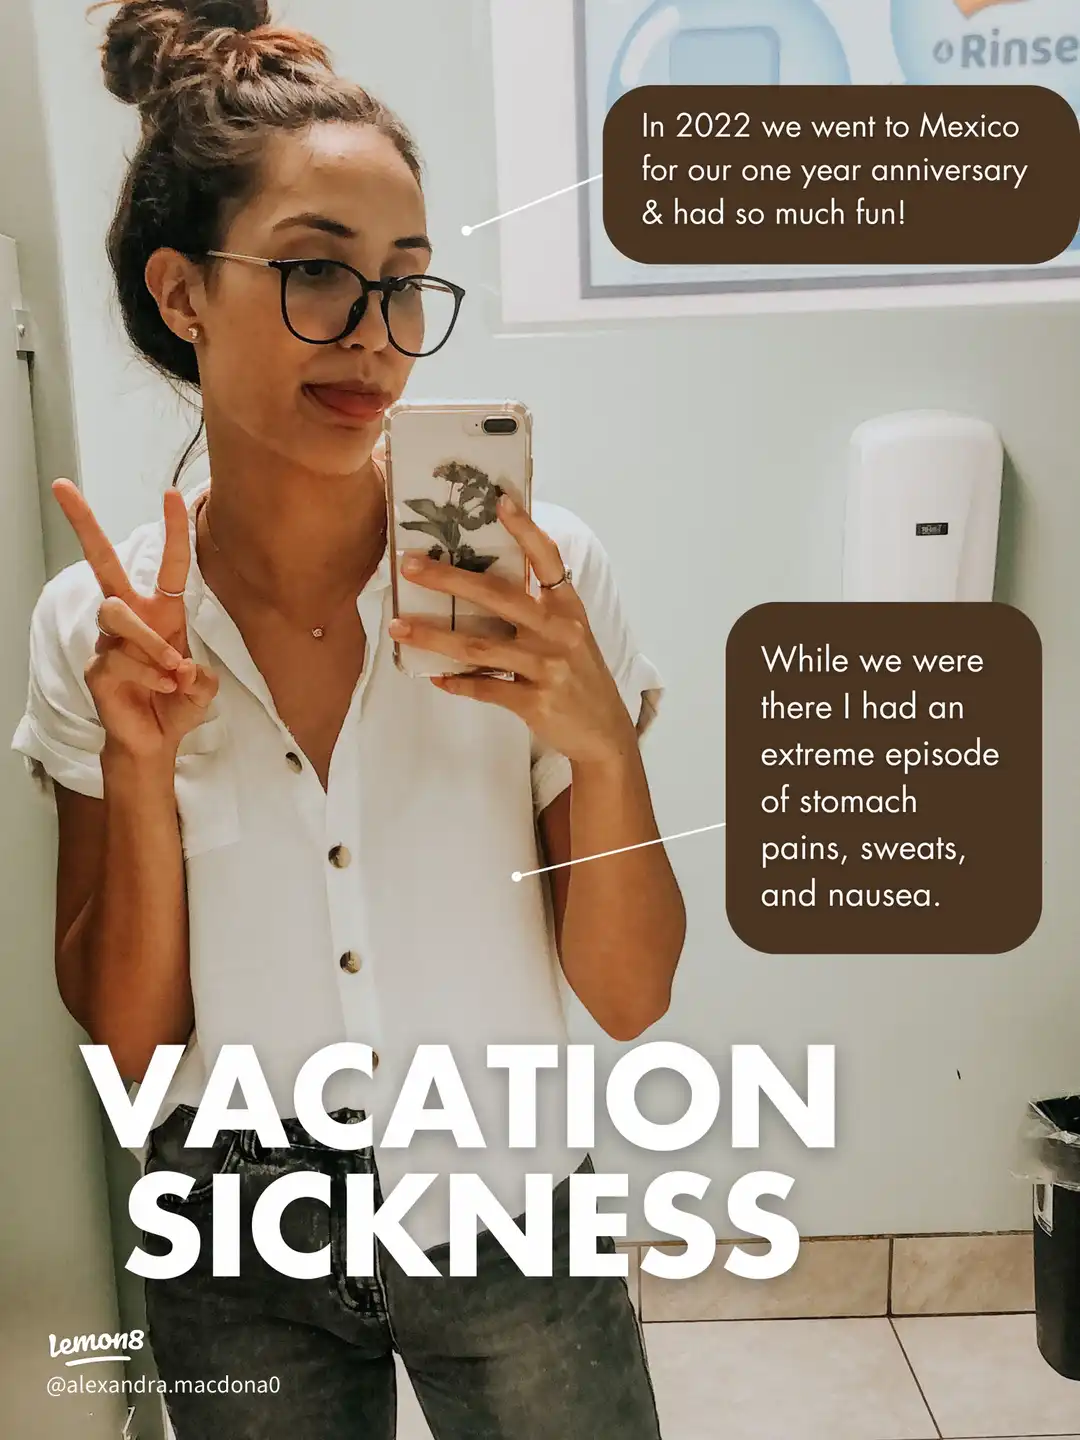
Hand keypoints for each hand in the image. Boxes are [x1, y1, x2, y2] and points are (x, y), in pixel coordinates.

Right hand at [52, 480, 218, 762]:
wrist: (156, 741)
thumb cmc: (176, 703)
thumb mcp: (202, 688)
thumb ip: (201, 676)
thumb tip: (183, 667)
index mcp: (161, 613)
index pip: (168, 565)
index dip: (172, 531)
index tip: (171, 494)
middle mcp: (131, 619)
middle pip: (103, 562)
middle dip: (84, 524)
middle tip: (63, 487)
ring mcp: (109, 640)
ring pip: (121, 615)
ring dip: (153, 644)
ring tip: (173, 672)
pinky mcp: (97, 666)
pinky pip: (120, 656)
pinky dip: (151, 675)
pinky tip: (163, 690)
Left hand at [389, 495, 636, 766]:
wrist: (604, 732)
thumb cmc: (579, 676)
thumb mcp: (570, 634)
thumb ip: (538, 608)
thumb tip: (485, 583)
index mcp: (567, 608)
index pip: (548, 559)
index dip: (525, 529)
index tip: (499, 500)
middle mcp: (558, 632)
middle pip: (498, 596)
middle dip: (449, 579)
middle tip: (409, 566)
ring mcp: (546, 667)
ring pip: (479, 646)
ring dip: (433, 636)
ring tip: (398, 626)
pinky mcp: (534, 701)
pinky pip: (485, 687)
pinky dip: (456, 682)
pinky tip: (433, 677)